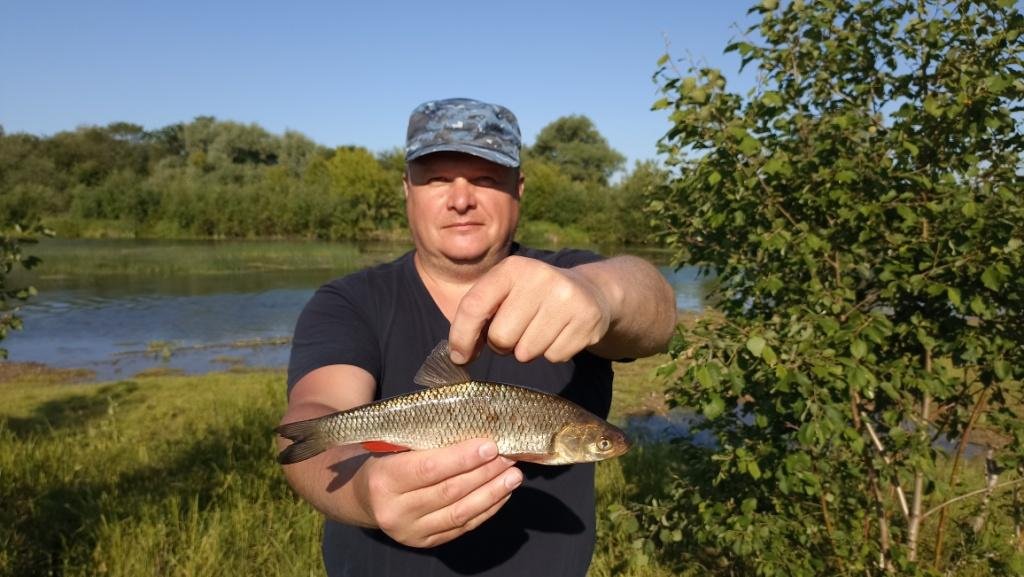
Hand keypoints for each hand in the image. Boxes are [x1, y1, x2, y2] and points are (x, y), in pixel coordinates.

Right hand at [355, 438, 521, 547]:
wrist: (364, 497)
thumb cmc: (386, 461)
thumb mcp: (395, 445)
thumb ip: (428, 441)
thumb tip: (476, 431)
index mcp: (385, 479)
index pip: (430, 468)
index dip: (463, 458)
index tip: (490, 446)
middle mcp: (395, 510)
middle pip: (449, 491)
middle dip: (484, 473)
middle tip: (509, 457)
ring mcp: (410, 531)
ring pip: (459, 513)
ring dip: (492, 493)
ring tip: (514, 476)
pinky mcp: (424, 542)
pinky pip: (462, 527)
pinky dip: (486, 510)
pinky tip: (502, 494)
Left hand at [448, 256, 611, 363]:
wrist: (589, 291)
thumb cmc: (533, 297)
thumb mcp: (506, 292)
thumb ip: (478, 316)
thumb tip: (459, 355)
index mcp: (512, 268)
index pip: (474, 305)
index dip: (461, 336)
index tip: (459, 356)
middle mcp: (540, 277)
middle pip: (500, 337)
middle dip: (502, 345)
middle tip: (515, 332)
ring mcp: (566, 298)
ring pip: (526, 352)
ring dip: (527, 350)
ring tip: (540, 330)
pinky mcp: (586, 319)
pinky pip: (553, 357)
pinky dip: (552, 353)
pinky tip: (560, 333)